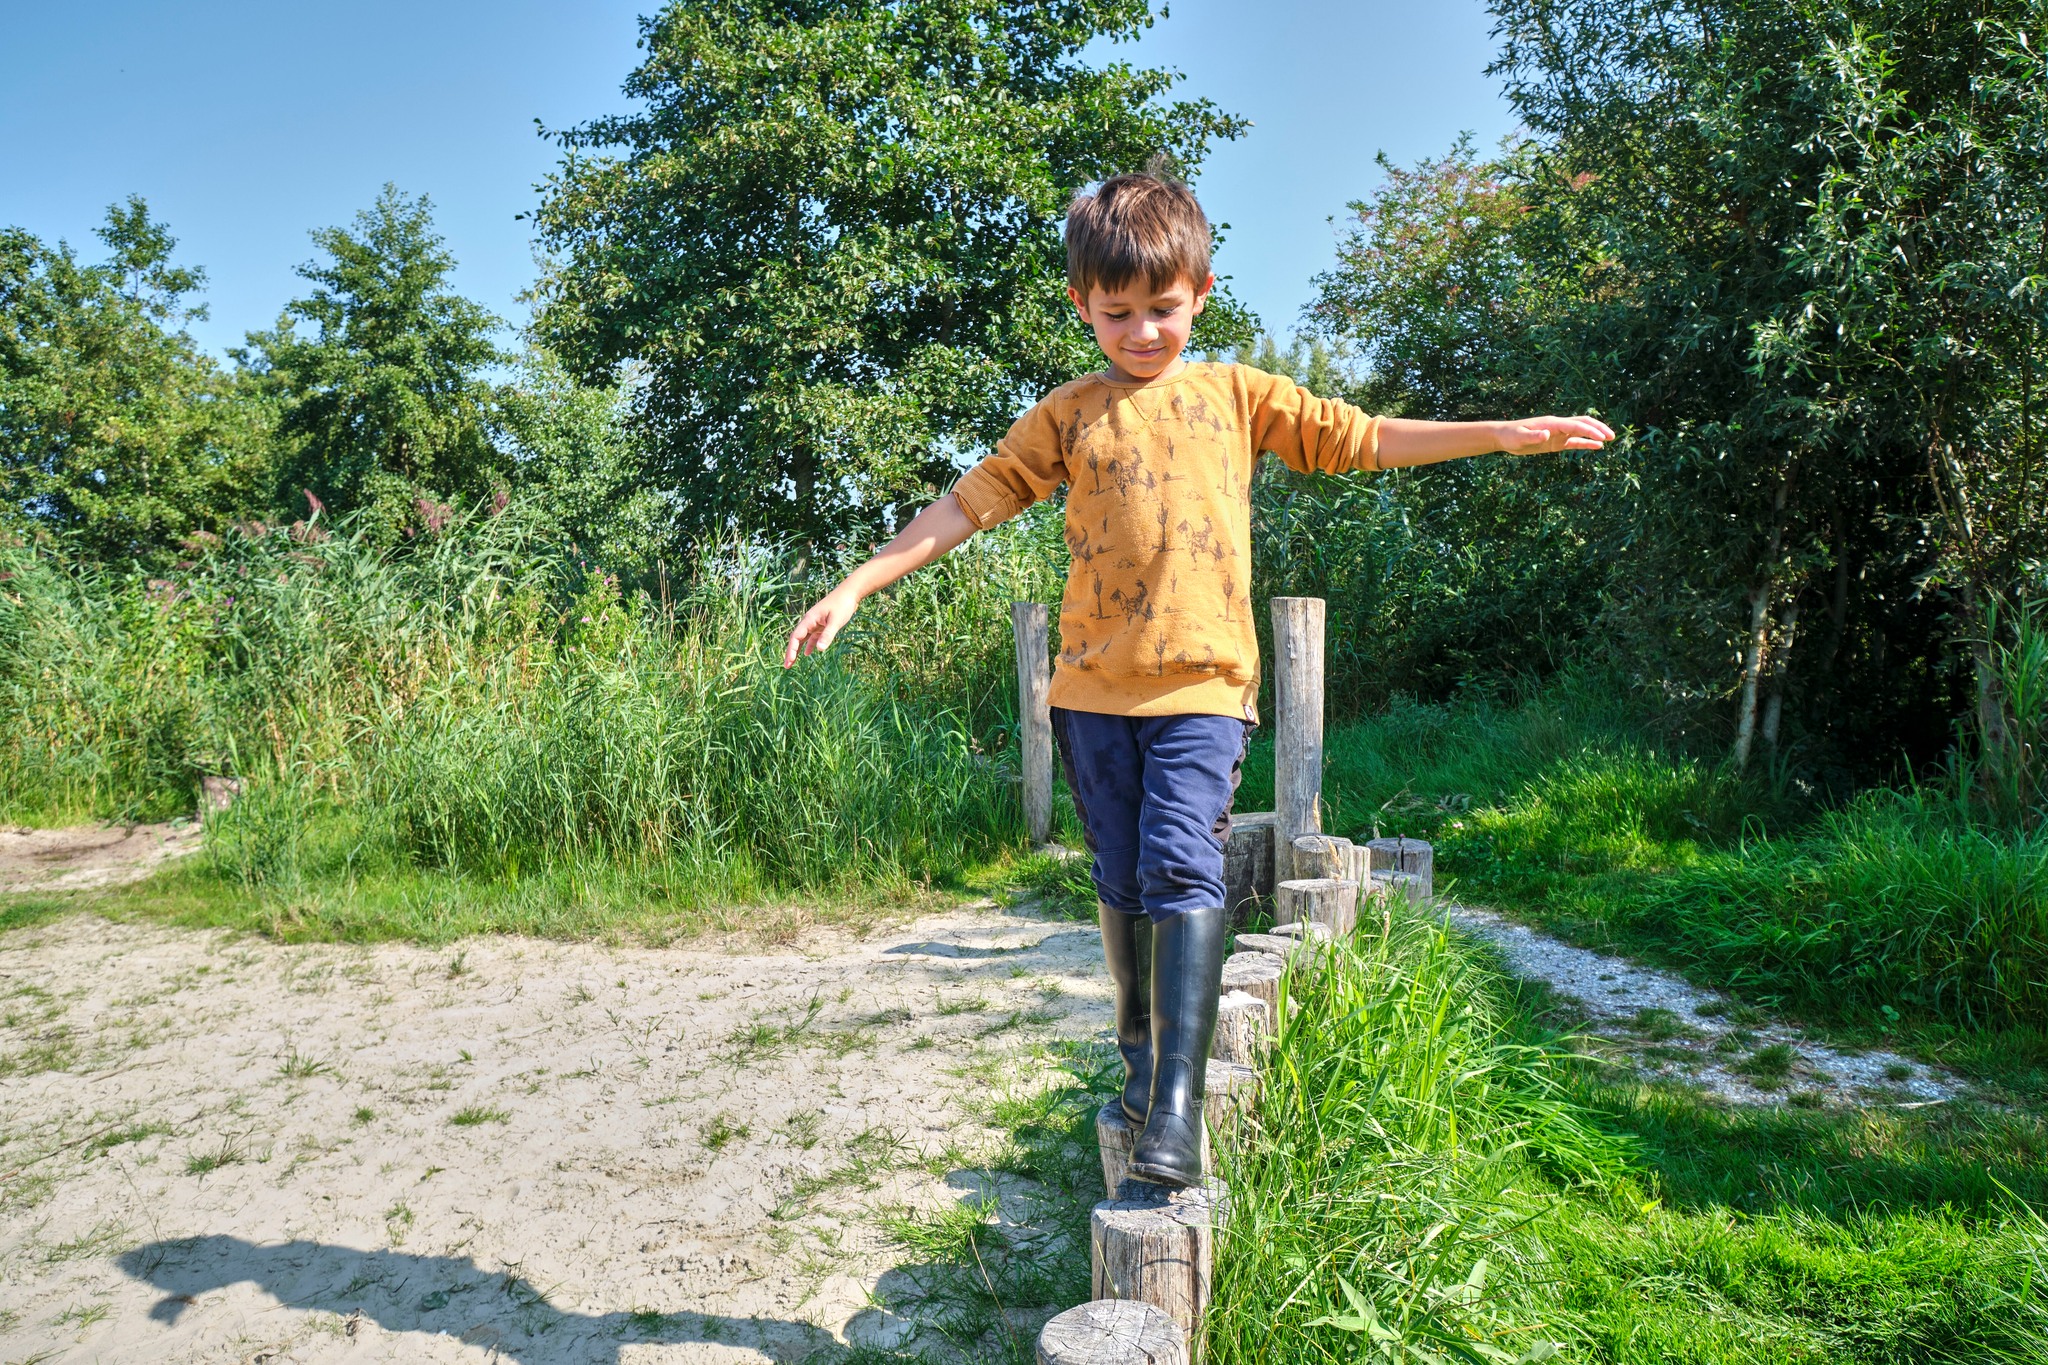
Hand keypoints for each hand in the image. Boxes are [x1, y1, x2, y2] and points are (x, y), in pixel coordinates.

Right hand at [783, 586, 861, 666]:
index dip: (791, 650)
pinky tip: (807, 653)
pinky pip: (812, 636)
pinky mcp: (822, 624)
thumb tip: (819, 650)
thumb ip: (827, 635)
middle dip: (791, 652)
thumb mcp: (835, 621)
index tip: (789, 661)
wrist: (850, 593)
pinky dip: (809, 644)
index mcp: (809, 619)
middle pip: (796, 638)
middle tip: (787, 666)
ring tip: (792, 662)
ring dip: (798, 649)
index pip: (796, 637)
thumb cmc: (842, 605)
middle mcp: (809, 621)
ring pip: (803, 638)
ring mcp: (815, 623)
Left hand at [1499, 415, 1614, 454]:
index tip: (1601, 437)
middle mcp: (1558, 426)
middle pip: (1583, 424)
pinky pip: (1574, 442)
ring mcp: (1558, 434)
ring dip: (1595, 434)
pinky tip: (1597, 447)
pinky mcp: (1555, 442)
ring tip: (1609, 439)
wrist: (1504, 436)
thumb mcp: (1520, 437)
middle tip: (1611, 436)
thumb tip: (1547, 434)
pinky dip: (1586, 443)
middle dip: (1598, 428)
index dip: (1589, 431)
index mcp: (1552, 423)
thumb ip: (1534, 436)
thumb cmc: (1510, 435)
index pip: (1575, 426)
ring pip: (1581, 431)